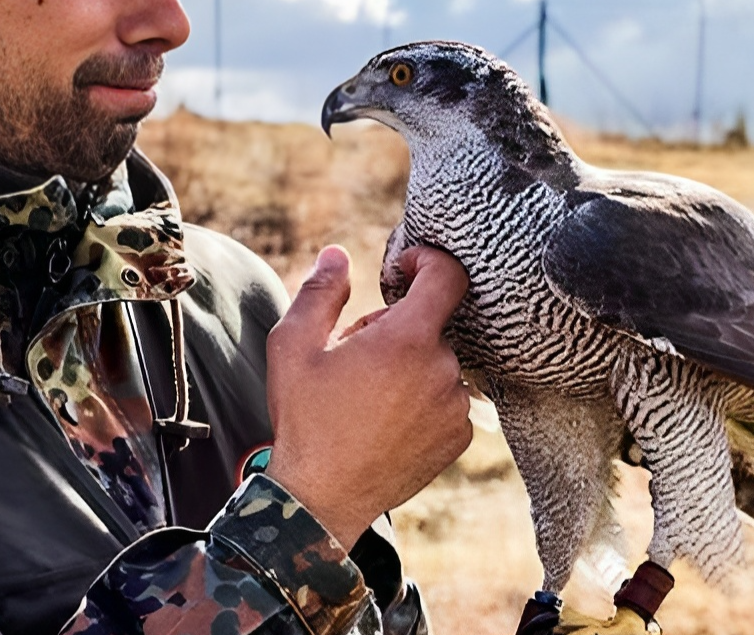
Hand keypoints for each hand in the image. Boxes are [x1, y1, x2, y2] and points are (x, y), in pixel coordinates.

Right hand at [264, 244, 471, 550]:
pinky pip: (446, 397)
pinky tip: (386, 418)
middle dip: (396, 326)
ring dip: (410, 363)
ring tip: (368, 393)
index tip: (402, 269)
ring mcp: (455, 406)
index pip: (447, 275)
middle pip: (430, 322)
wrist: (322, 499)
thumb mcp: (294, 345)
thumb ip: (320, 291)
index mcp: (407, 339)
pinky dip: (422, 396)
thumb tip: (337, 254)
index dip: (426, 260)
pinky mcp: (459, 437)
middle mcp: (442, 369)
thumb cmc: (305, 419)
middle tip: (357, 355)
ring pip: (436, 361)